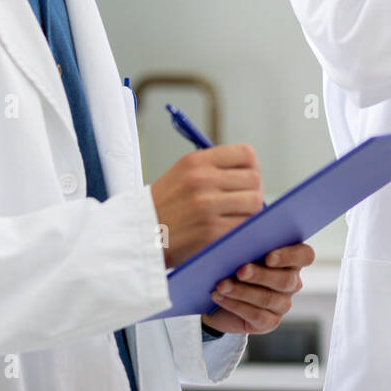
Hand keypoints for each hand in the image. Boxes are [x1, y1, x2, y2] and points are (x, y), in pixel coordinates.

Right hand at [149, 145, 263, 267]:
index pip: (246, 154)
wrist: (135, 237)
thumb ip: (214, 169)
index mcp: (196, 161)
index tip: (244, 180)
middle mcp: (202, 180)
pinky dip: (242, 230)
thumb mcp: (181, 174)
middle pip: (254, 179)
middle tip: (242, 204)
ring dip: (250, 212)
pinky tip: (229, 232)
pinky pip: (244, 225)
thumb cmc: (163, 207)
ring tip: (235, 218)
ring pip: (254, 203)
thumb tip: (254, 174)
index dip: (251, 167)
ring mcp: (207, 206)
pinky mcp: (210, 231)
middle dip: (252, 192)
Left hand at [202, 242, 316, 334]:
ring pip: (269, 298)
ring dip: (242, 291)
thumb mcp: (239, 246)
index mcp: (291, 258)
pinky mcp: (269, 322)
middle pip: (286, 279)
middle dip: (261, 275)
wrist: (216, 291)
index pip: (305, 255)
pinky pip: (256, 315)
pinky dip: (235, 305)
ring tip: (222, 285)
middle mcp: (292, 281)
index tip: (268, 257)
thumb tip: (244, 229)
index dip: (289, 256)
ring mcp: (282, 304)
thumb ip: (246, 235)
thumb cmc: (231, 261)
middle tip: (240, 271)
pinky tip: (219, 296)